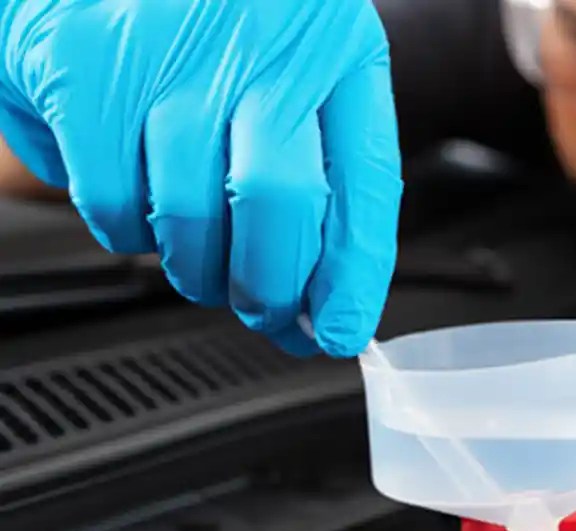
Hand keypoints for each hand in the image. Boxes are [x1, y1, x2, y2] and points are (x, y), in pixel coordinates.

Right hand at [0, 0, 402, 356]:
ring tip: (198, 253)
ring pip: (190, 214)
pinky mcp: (86, 67)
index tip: (340, 330)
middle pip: (279, 202)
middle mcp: (262, 39)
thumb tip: (321, 308)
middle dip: (270, 285)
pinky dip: (127, 229)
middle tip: (262, 309)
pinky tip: (141, 200)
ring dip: (195, 266)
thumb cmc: (219, 22)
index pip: (365, 180)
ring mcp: (170, 49)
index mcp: (336, 45)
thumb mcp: (296, 72)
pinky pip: (113, 200)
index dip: (355, 273)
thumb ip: (321, 176)